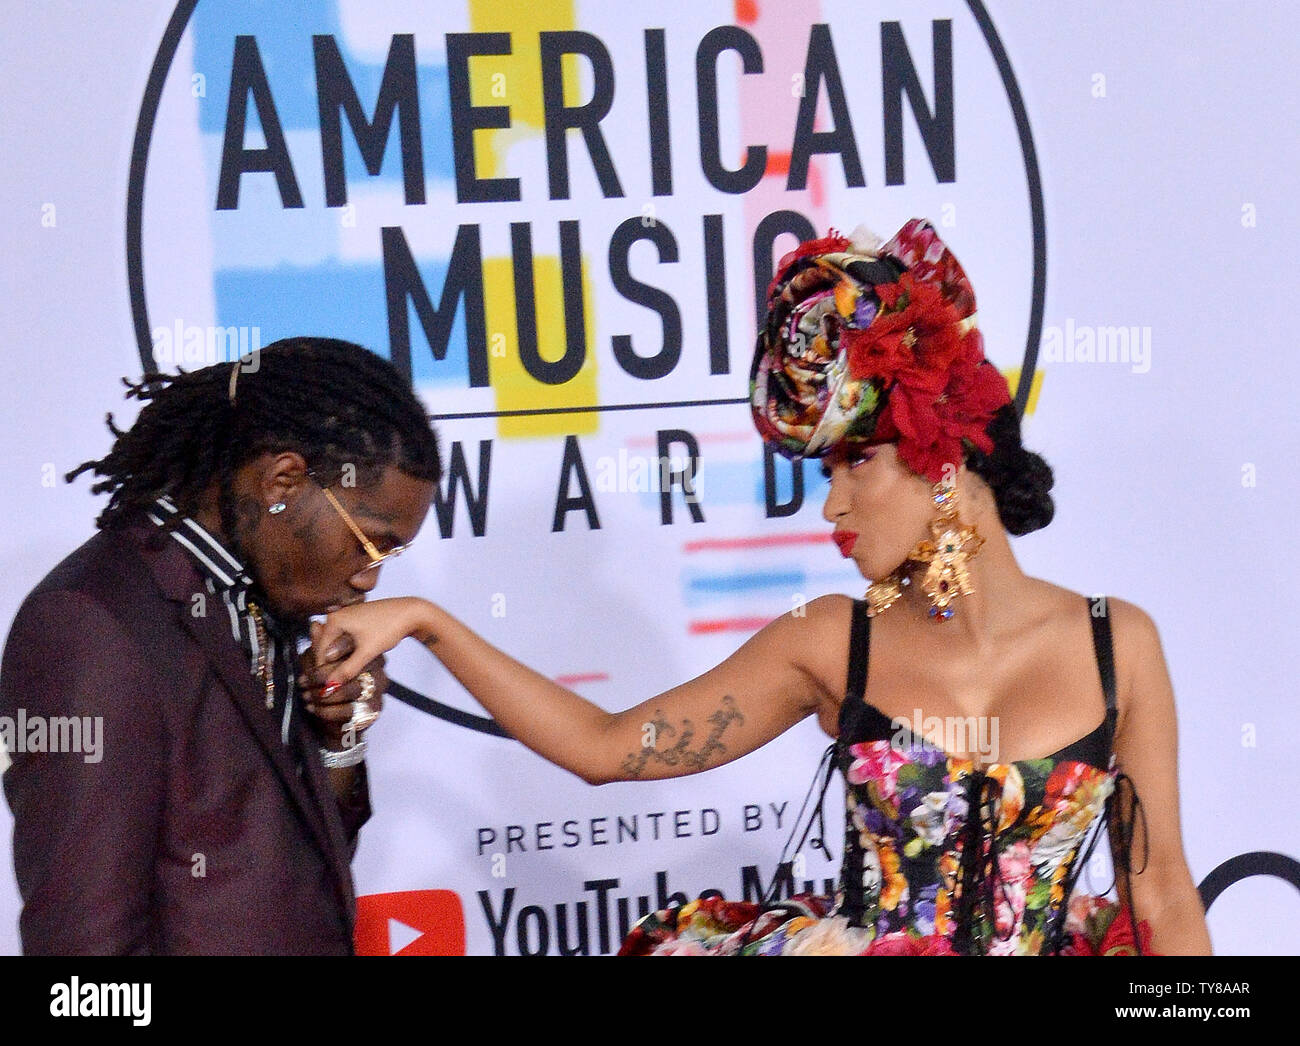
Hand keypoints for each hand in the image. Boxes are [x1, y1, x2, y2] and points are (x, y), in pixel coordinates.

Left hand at [299, 625, 386, 749]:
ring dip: (323, 695)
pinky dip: (328, 711)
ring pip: (349, 690)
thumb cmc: (337, 682)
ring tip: (306, 696)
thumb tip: (314, 625)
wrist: (348, 717)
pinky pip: (350, 710)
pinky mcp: (375, 709)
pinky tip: (314, 709)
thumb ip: (323, 644)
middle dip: (322, 677)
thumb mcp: (327, 659)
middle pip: (351, 671)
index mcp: (370, 653)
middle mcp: (379, 670)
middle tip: (303, 682)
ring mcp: (379, 690)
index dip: (329, 656)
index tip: (311, 665)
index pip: (352, 647)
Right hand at [308, 597, 434, 689]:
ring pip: (337, 644)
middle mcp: (336, 615)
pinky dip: (349, 652)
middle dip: (332, 666)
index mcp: (334, 619)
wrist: (412, 613)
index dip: (324, 671)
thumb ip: (347, 669)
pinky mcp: (356, 620)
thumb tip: (329, 687)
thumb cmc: (390, 628)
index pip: (320, 651)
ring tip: (348, 676)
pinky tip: (356, 664)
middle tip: (338, 685)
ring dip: (341, 660)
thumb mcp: (367, 651)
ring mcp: (346, 617)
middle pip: (326, 647)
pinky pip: (345, 639)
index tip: (328, 689)